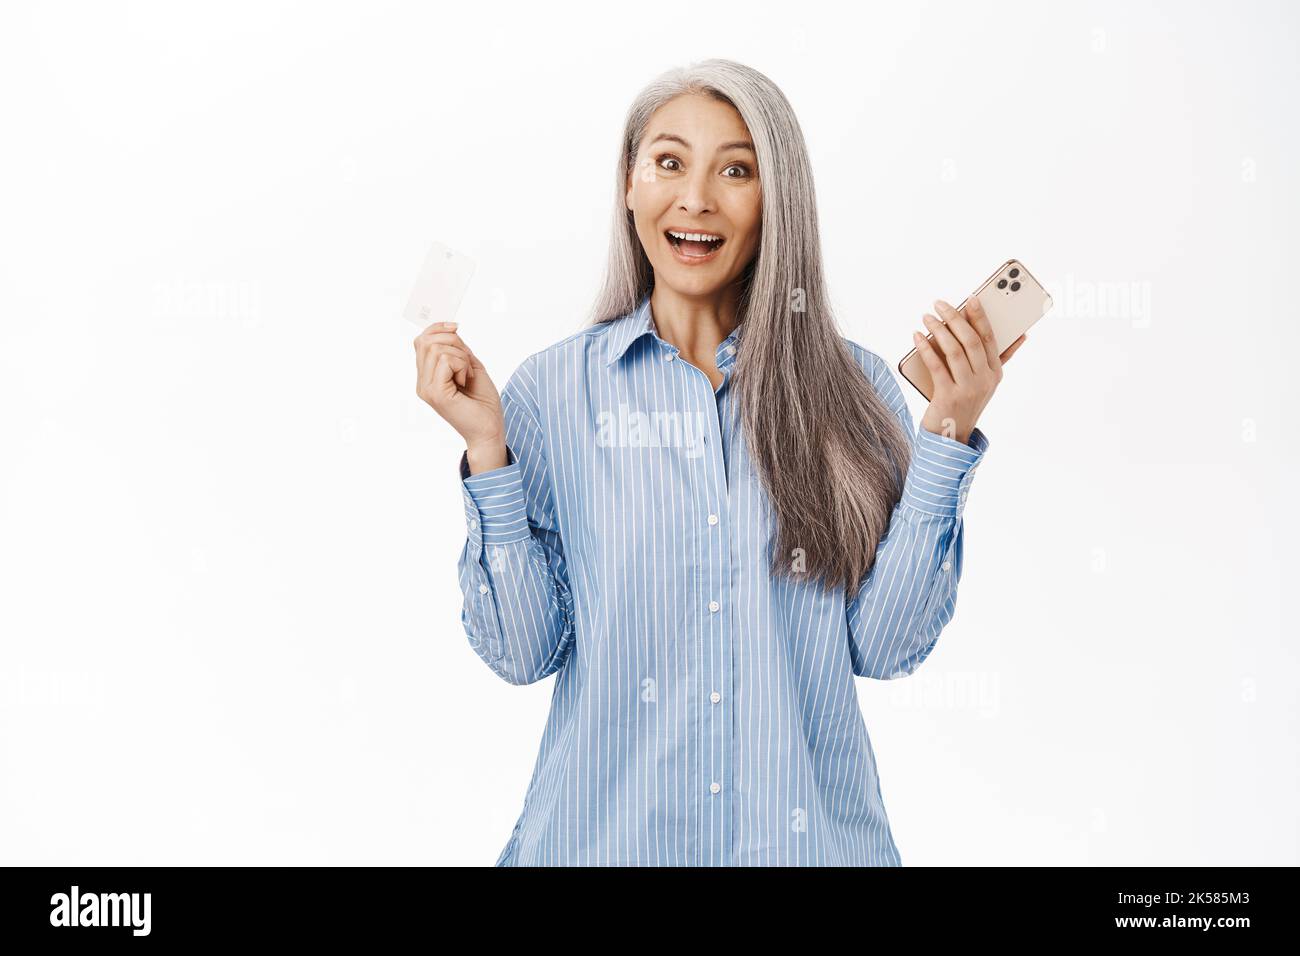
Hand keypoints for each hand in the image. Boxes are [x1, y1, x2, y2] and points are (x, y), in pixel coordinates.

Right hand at [413, 321, 506, 460]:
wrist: (490, 430)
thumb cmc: (483, 403)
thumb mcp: (470, 366)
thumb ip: (457, 349)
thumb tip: (450, 328)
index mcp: (427, 377)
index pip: (421, 341)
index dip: (437, 328)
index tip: (456, 326)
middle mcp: (422, 383)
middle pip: (426, 341)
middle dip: (454, 342)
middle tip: (468, 361)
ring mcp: (426, 389)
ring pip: (437, 348)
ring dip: (461, 357)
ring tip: (467, 375)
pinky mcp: (435, 393)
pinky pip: (446, 360)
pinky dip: (462, 365)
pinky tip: (466, 381)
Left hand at [911, 297, 1025, 445]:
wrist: (950, 437)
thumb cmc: (964, 402)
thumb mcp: (985, 382)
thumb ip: (998, 358)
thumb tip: (1021, 335)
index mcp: (995, 373)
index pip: (989, 338)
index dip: (980, 316)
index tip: (971, 298)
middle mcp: (984, 380)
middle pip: (970, 341)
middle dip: (955, 318)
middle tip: (940, 303)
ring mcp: (967, 389)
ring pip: (953, 351)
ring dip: (939, 330)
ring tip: (927, 316)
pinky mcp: (948, 397)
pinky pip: (936, 366)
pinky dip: (926, 348)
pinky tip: (917, 336)